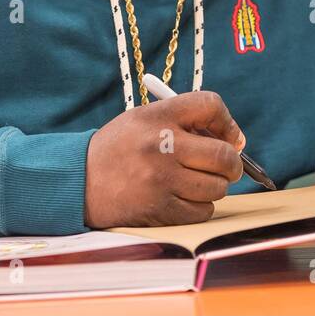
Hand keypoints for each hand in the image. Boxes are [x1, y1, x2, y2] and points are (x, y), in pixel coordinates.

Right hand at [84, 91, 244, 228]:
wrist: (79, 181)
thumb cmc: (119, 149)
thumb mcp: (143, 120)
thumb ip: (184, 122)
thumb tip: (235, 142)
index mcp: (157, 116)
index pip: (210, 105)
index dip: (228, 122)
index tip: (231, 137)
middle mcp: (161, 145)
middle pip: (224, 155)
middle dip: (232, 164)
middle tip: (228, 167)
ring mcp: (162, 180)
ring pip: (217, 187)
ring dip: (214, 187)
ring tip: (195, 182)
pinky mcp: (160, 209)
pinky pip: (203, 211)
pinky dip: (199, 207)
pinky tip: (181, 198)